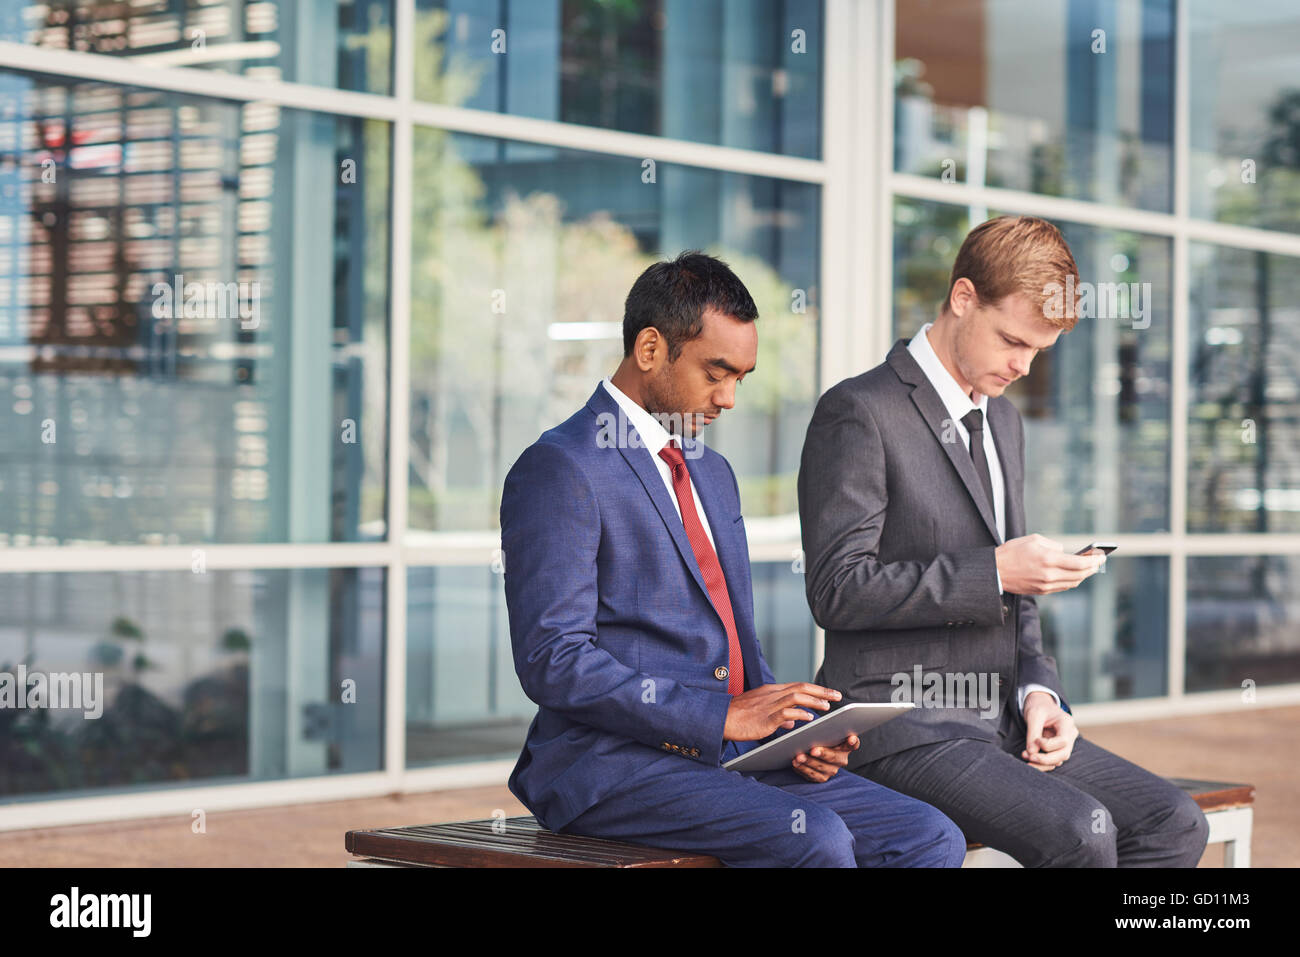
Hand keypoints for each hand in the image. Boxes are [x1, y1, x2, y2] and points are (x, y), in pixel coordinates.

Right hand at [723, 682, 840, 741]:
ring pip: (796, 697)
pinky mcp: (764, 718)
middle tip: (837, 696)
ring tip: (827, 706)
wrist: (720, 719)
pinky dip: (800, 713)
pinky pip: (786, 712)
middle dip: (821, 691)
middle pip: (801, 687)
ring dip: (814, 701)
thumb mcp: (761, 712)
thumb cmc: (739, 717)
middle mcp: (772, 694)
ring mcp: (768, 705)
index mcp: (771, 691)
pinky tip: (810, 718)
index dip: (816, 689)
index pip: (798, 686)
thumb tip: (794, 721)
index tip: (830, 693)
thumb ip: (779, 715)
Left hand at [792, 734, 859, 782]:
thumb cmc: (818, 738)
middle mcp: (841, 759)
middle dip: (823, 753)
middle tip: (813, 750)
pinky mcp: (822, 777)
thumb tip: (815, 729)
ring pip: (822, 767)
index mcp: (845, 746)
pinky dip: (803, 769)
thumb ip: (824, 730)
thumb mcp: (823, 732)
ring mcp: (832, 769)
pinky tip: (796, 763)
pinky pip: (813, 775)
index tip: (851, 738)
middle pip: (834, 757)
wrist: (810, 750)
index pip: (854, 743)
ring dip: (809, 762)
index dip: (853, 741)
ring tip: (799, 756)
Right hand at [995, 533, 1104, 594]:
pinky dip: (1072, 581)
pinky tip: (1075, 575)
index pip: (1079, 563)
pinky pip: (1063, 587)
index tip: (1101, 557)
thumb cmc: (1012, 552)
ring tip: (1089, 568)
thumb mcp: (1033, 539)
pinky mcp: (1042, 591)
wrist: (995, 571)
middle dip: (1092, 568)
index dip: (1093, 561)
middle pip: (1080, 574)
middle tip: (1099, 562)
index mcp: (1049, 559)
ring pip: (1073, 582)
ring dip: (1083, 575)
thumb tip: (1064, 552)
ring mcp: (1046, 585)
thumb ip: (1053, 545)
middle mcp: (1050, 574)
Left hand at [1021, 691, 1077, 770]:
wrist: (1040, 704)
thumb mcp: (1033, 715)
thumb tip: (1031, 752)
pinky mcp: (1058, 749)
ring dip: (1041, 763)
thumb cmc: (1038, 707)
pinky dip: (1041, 763)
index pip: (1063, 741)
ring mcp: (1066, 743)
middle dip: (1046, 759)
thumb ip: (1033, 733)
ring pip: (1059, 760)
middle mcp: (1070, 734)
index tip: (1036, 740)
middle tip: (1029, 757)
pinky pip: (1053, 760)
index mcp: (1066, 723)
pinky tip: (1029, 758)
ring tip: (1025, 756)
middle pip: (1064, 754)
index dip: (1048, 745)